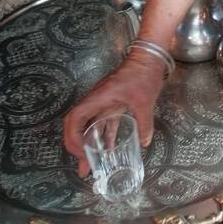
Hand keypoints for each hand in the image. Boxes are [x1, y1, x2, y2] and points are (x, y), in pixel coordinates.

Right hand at [62, 54, 163, 176]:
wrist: (148, 57)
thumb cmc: (142, 76)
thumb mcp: (144, 101)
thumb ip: (144, 123)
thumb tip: (145, 142)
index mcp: (97, 98)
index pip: (74, 119)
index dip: (74, 137)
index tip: (83, 154)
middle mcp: (96, 101)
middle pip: (76, 124)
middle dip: (76, 146)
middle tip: (84, 165)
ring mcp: (103, 102)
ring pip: (89, 126)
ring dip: (89, 145)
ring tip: (91, 166)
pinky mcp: (112, 103)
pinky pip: (103, 123)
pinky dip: (103, 136)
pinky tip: (109, 150)